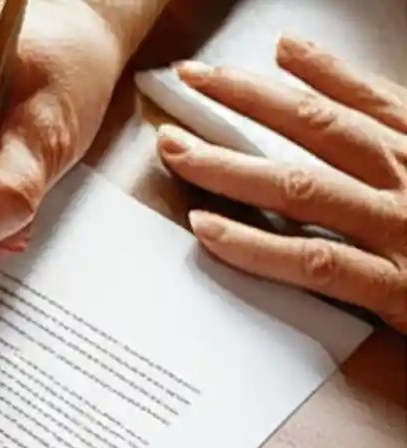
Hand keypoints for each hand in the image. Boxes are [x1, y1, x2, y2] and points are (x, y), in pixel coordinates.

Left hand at [158, 37, 406, 331]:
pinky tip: (207, 230)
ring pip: (302, 187)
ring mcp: (404, 232)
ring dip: (231, 164)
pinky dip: (255, 245)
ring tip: (175, 149)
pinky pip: (313, 262)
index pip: (371, 103)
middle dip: (249, 100)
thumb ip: (406, 157)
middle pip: (320, 129)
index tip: (278, 47)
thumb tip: (375, 129)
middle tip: (193, 79)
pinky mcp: (397, 289)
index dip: (321, 71)